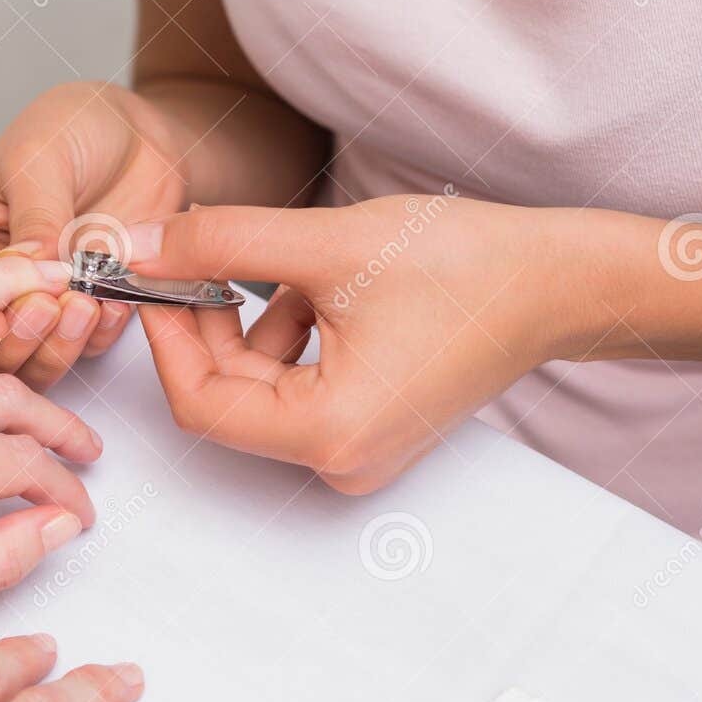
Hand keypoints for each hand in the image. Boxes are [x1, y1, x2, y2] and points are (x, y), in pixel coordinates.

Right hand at [0, 81, 190, 388]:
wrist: (142, 135)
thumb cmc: (74, 127)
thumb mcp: (40, 154)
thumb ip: (33, 214)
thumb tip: (25, 267)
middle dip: (11, 339)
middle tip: (46, 306)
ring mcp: (35, 307)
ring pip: (28, 362)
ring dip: (54, 347)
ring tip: (85, 304)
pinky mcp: (84, 319)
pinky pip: (85, 353)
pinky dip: (98, 339)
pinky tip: (114, 305)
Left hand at [127, 193, 597, 492]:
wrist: (559, 280)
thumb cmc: (467, 265)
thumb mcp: (328, 242)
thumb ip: (223, 242)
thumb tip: (142, 245)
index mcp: (328, 433)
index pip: (199, 402)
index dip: (165, 335)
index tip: (151, 275)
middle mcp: (339, 459)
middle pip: (225, 395)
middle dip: (203, 322)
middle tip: (191, 253)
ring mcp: (354, 449)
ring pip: (256, 384)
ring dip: (247, 320)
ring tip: (282, 260)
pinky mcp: (365, 425)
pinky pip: (292, 383)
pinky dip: (283, 332)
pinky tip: (311, 284)